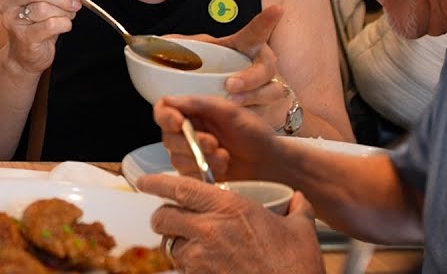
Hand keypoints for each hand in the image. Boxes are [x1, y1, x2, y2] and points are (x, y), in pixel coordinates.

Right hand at [0, 0, 80, 75]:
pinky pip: (50, 25)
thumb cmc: (35, 23)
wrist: (26, 55)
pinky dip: (64, 24)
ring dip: (63, 11)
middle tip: (74, 1)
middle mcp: (6, 4)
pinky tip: (64, 25)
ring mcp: (12, 21)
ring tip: (68, 14)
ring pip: (44, 8)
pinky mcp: (23, 38)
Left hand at [138, 173, 322, 273]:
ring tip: (195, 248)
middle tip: (170, 220)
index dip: (157, 182)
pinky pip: (183, 269)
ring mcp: (202, 258)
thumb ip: (297, 209)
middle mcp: (209, 229)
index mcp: (229, 208)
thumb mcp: (301, 230)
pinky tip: (208, 268)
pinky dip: (189, 267)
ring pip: (171, 246)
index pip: (179, 187)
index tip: (144, 181)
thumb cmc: (296, 267)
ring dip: (177, 245)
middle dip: (163, 218)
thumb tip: (298, 199)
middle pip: (163, 217)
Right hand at [153, 94, 283, 181]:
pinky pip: (187, 176)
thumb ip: (200, 104)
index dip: (165, 116)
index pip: (164, 110)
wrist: (272, 163)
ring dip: (200, 158)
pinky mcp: (195, 175)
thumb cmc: (255, 134)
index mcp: (193, 113)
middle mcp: (188, 133)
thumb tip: (170, 101)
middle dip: (189, 142)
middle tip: (213, 143)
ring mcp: (190, 155)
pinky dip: (204, 171)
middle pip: (167, 137)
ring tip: (225, 157)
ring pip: (176, 159)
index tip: (178, 122)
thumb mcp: (230, 112)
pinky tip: (223, 168)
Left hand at [170, 6, 288, 128]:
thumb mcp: (201, 53)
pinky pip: (267, 113)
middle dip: (250, 77)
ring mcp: (269, 87)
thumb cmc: (218, 67)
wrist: (229, 96)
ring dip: (252, 97)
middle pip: (266, 68)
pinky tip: (239, 120)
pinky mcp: (269, 108)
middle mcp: (262, 65)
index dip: (265, 22)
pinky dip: (253, 116)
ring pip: (271, 92)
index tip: (276, 9)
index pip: (256, 33)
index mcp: (245, 47)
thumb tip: (161, 41)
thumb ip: (182, 46)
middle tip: (230, 83)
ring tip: (232, 102)